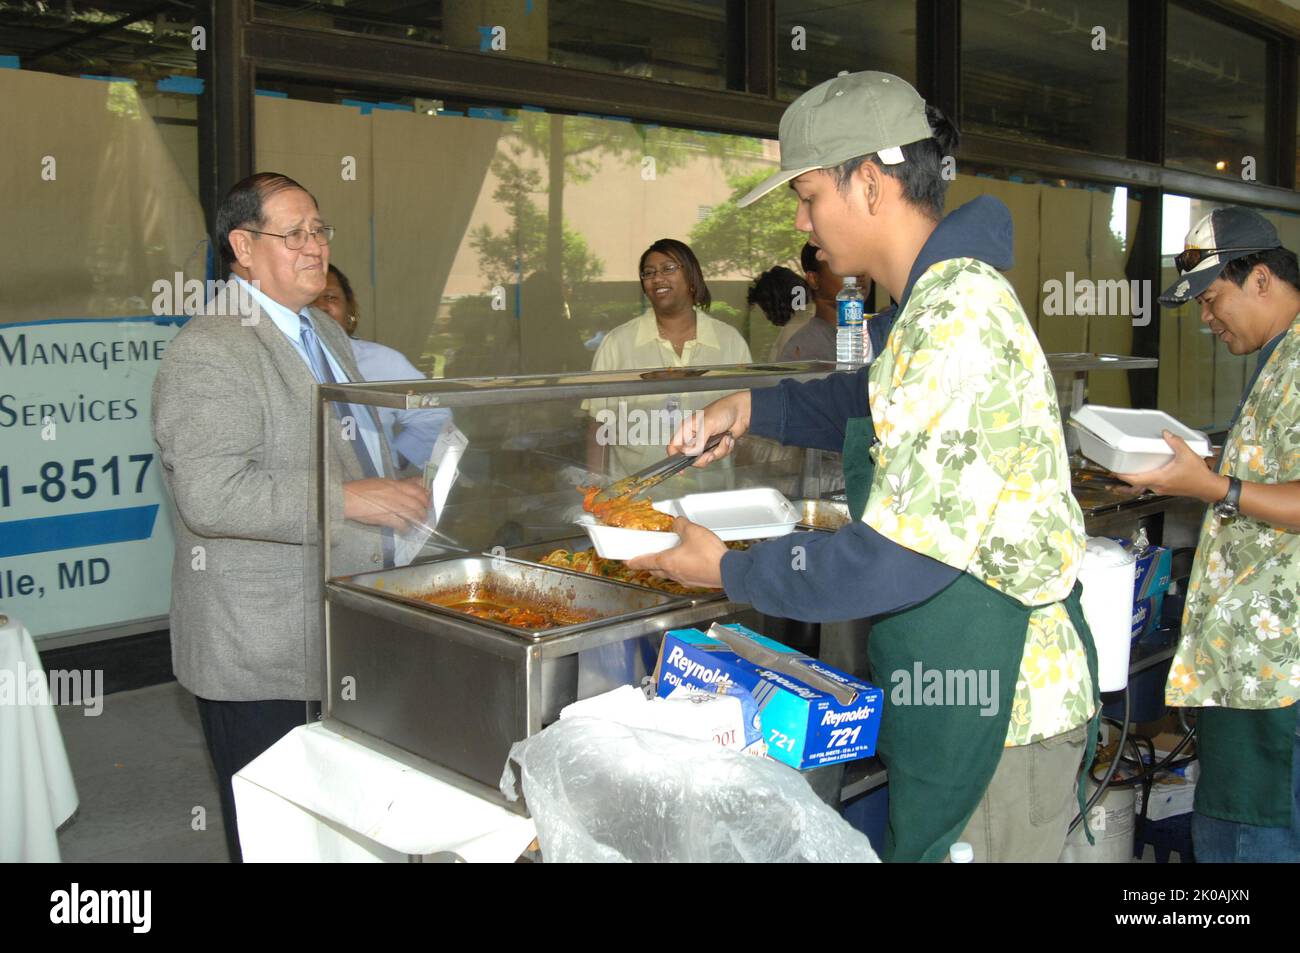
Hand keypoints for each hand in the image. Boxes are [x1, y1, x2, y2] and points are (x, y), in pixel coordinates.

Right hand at [343, 476, 430, 529]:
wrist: (347, 498)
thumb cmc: (361, 490)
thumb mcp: (381, 483)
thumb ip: (395, 487)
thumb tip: (405, 491)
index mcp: (395, 485)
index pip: (418, 489)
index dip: (426, 496)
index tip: (427, 501)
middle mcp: (397, 494)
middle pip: (418, 503)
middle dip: (424, 510)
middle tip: (424, 515)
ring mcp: (393, 506)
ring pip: (414, 514)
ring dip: (418, 520)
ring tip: (418, 524)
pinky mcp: (387, 517)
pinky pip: (402, 524)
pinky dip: (406, 528)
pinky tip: (405, 530)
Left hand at [626, 517, 727, 588]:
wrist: (729, 572)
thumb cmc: (710, 556)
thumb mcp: (693, 532)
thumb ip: (682, 525)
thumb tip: (677, 522)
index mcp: (668, 562)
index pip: (646, 562)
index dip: (635, 561)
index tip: (628, 562)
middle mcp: (674, 573)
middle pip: (656, 570)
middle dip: (650, 565)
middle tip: (648, 558)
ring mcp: (686, 580)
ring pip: (670, 574)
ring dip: (666, 567)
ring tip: (670, 556)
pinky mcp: (696, 582)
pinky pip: (683, 575)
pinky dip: (680, 568)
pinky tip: (688, 561)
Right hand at [667, 391, 751, 466]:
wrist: (742, 412)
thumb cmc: (723, 411)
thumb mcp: (708, 424)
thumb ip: (699, 441)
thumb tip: (690, 453)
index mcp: (687, 429)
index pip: (674, 446)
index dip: (674, 458)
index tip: (682, 469)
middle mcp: (694, 437)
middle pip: (690, 458)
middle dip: (703, 458)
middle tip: (711, 454)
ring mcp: (705, 443)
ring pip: (706, 458)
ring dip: (718, 451)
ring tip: (724, 439)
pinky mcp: (716, 446)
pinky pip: (717, 456)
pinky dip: (725, 449)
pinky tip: (728, 438)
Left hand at [1113, 431, 1227, 502]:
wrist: (1208, 487)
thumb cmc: (1198, 474)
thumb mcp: (1187, 454)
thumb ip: (1176, 442)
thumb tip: (1166, 433)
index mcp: (1159, 479)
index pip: (1135, 480)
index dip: (1122, 476)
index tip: (1113, 471)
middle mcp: (1157, 486)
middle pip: (1134, 484)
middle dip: (1122, 479)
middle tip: (1113, 471)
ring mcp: (1160, 489)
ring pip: (1141, 487)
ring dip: (1131, 481)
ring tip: (1121, 474)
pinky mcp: (1164, 489)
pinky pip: (1148, 486)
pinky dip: (1141, 481)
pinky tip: (1140, 475)